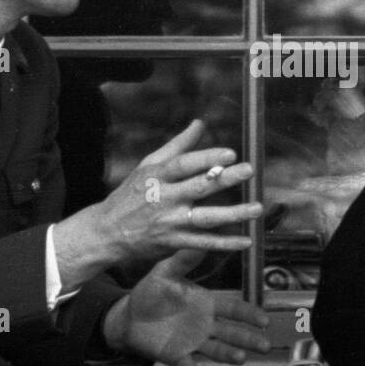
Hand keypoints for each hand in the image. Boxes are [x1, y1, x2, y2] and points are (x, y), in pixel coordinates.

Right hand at [56, 120, 261, 274]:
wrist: (106, 232)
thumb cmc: (131, 193)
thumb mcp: (148, 164)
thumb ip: (178, 145)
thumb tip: (200, 122)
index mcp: (158, 175)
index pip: (184, 164)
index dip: (206, 157)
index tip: (230, 152)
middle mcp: (164, 198)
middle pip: (199, 187)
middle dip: (225, 179)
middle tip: (249, 170)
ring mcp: (170, 221)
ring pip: (206, 218)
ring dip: (233, 214)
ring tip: (257, 208)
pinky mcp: (174, 242)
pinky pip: (204, 243)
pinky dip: (225, 243)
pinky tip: (246, 241)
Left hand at [102, 249, 270, 365]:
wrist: (128, 316)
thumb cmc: (151, 292)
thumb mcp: (166, 272)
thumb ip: (184, 260)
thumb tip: (201, 239)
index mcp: (207, 303)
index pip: (233, 309)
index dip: (249, 314)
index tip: (265, 320)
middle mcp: (205, 325)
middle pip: (232, 332)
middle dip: (249, 338)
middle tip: (265, 346)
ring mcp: (193, 342)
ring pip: (216, 350)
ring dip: (229, 355)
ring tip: (241, 359)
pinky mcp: (176, 355)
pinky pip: (186, 365)